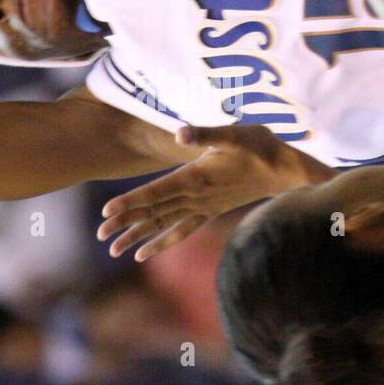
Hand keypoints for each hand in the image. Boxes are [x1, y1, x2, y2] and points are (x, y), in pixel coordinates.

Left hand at [97, 124, 335, 261]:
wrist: (283, 171)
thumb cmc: (259, 147)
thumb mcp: (234, 134)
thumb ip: (206, 134)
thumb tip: (181, 131)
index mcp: (195, 177)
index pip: (155, 191)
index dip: (131, 201)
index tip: (107, 212)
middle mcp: (195, 196)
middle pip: (154, 211)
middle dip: (126, 223)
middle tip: (100, 236)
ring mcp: (202, 207)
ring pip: (163, 224)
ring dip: (137, 235)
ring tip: (112, 249)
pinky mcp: (209, 211)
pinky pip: (181, 230)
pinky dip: (161, 241)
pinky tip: (143, 252)